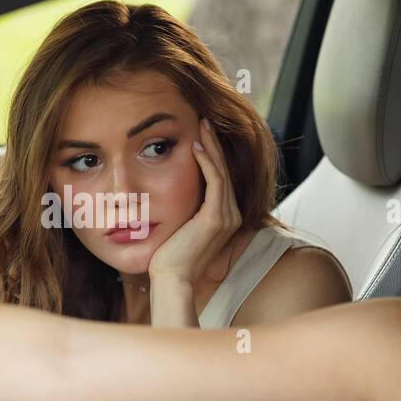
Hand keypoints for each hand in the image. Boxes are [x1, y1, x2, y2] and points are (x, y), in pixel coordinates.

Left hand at [148, 118, 242, 285]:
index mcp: (224, 217)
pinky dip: (206, 162)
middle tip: (204, 121)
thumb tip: (170, 193)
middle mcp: (231, 215)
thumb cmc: (169, 257)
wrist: (171, 279)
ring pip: (221, 172)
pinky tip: (196, 146)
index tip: (201, 135)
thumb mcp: (180, 227)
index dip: (213, 154)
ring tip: (202, 126)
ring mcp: (226, 217)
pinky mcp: (215, 218)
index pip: (221, 178)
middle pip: (225, 170)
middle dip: (214, 144)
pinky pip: (215, 182)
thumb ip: (184, 210)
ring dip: (211, 147)